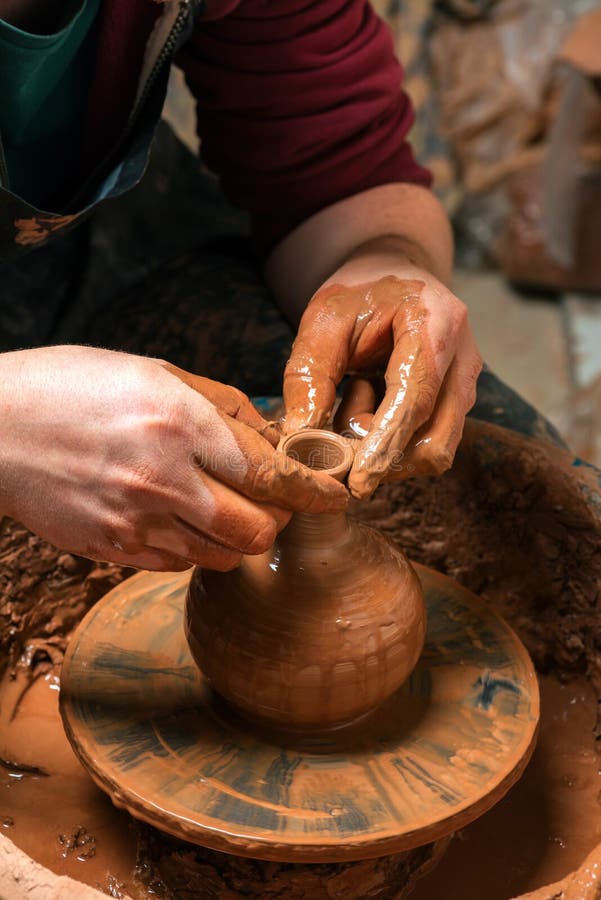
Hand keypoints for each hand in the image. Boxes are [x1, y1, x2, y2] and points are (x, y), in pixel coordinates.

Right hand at [0, 347, 347, 570]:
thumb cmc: (72, 387)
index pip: (271, 473)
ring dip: (236, 537)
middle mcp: (163, 480)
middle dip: (275, 520)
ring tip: (217, 506)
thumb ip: (221, 404)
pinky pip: (178, 564)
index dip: (313, 489)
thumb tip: (271, 434)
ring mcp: (135, 523)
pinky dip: (192, 547)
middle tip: (269, 501)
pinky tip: (174, 516)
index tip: (333, 495)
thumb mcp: (152, 372)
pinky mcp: (112, 552)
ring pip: (222, 557)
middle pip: (258, 531)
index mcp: (179, 424)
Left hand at [283, 262, 481, 497]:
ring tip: (355, 397)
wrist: (395, 272)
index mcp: (435, 324)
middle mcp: (463, 360)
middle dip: (383, 455)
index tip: (358, 482)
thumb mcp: (323, 320)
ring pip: (433, 451)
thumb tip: (300, 440)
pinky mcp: (457, 404)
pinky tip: (370, 404)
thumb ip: (309, 377)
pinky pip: (428, 444)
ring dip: (384, 447)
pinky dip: (392, 442)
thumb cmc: (359, 294)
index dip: (385, 445)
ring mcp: (466, 386)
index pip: (415, 399)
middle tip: (338, 421)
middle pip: (434, 441)